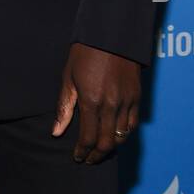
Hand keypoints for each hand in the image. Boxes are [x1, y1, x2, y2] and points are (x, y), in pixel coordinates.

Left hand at [52, 43, 140, 163]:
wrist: (111, 33)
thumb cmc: (85, 53)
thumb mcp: (68, 78)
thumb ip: (64, 107)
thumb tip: (56, 132)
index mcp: (91, 100)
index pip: (88, 138)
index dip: (82, 152)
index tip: (77, 157)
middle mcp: (111, 104)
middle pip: (106, 142)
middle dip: (96, 155)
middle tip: (88, 159)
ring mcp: (126, 101)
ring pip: (121, 136)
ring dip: (110, 147)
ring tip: (100, 150)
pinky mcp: (137, 97)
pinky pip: (133, 124)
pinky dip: (124, 134)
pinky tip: (114, 136)